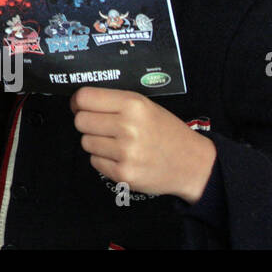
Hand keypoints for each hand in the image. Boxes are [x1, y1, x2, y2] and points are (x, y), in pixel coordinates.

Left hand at [70, 87, 216, 203]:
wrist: (193, 164)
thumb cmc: (166, 131)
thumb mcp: (145, 105)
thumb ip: (113, 101)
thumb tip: (77, 103)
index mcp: (133, 104)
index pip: (84, 98)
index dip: (78, 102)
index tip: (80, 107)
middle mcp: (128, 126)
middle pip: (80, 121)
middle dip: (88, 124)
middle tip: (105, 127)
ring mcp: (126, 152)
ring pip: (85, 142)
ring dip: (96, 143)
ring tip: (118, 143)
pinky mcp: (124, 174)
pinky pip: (94, 161)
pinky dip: (104, 160)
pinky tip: (122, 158)